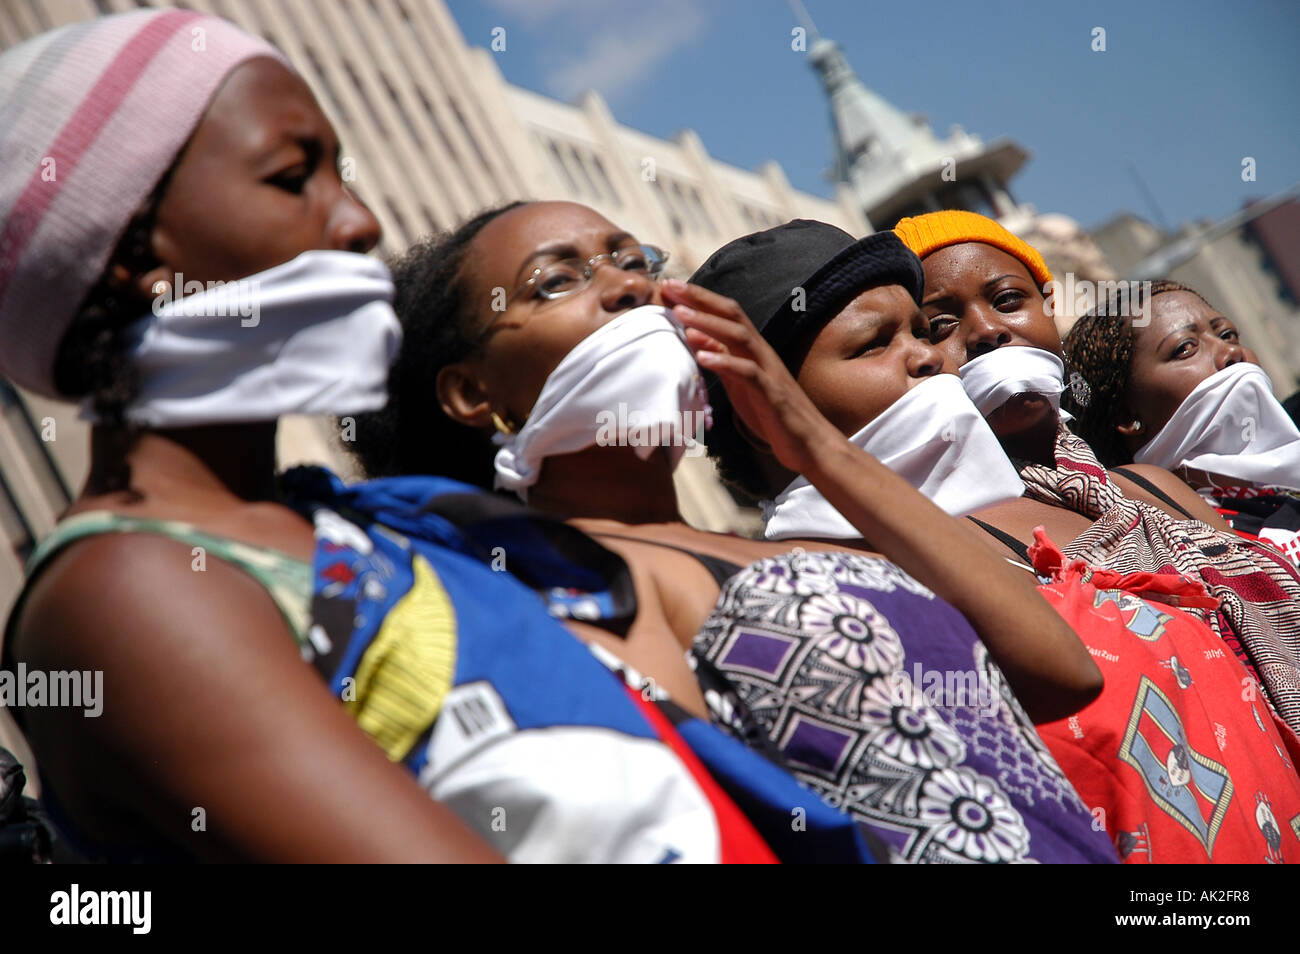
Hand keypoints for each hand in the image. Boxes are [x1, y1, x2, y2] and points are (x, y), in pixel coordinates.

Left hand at [660, 279, 837, 475]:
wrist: (807, 441)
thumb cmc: (771, 412)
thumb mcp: (739, 382)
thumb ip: (720, 358)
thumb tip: (694, 336)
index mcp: (752, 349)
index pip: (725, 314)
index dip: (699, 298)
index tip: (669, 286)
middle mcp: (761, 352)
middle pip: (732, 315)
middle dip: (700, 299)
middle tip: (669, 286)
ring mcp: (768, 370)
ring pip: (739, 337)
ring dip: (709, 324)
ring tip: (680, 315)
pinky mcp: (772, 393)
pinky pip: (748, 373)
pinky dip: (725, 362)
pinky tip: (702, 357)